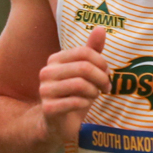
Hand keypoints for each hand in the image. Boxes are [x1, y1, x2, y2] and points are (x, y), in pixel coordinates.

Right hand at [40, 26, 109, 142]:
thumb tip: (101, 27)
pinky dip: (85, 103)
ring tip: (95, 96)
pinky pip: (75, 101)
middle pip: (83, 67)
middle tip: (106, 87)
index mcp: (54, 60)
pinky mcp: (48, 108)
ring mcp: (45, 90)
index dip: (101, 62)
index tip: (107, 74)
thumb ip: (92, 51)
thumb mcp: (84, 72)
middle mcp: (46, 72)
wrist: (57, 124)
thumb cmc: (73, 95)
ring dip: (94, 91)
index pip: (84, 52)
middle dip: (101, 78)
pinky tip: (84, 105)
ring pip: (80, 84)